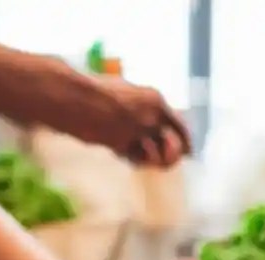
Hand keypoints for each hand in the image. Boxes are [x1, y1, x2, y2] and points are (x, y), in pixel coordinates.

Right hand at [57, 76, 190, 166]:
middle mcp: (151, 116)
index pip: (178, 125)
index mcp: (155, 99)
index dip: (186, 140)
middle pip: (174, 147)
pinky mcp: (121, 143)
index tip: (189, 153)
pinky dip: (130, 158)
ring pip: (154, 157)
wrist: (75, 96)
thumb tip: (158, 129)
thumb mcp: (128, 94)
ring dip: (148, 160)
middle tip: (168, 163)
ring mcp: (137, 131)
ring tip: (137, 153)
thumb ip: (145, 109)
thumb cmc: (97, 92)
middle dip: (172, 158)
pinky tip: (120, 149)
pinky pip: (132, 158)